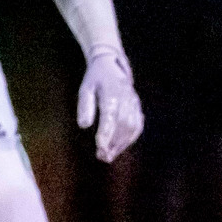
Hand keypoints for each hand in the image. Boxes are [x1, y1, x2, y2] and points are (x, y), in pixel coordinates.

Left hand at [78, 48, 142, 162]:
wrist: (112, 64)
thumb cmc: (95, 78)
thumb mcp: (85, 88)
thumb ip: (85, 106)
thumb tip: (84, 126)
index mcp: (112, 93)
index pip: (110, 117)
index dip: (106, 133)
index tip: (100, 147)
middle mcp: (126, 99)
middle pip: (123, 125)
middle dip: (114, 143)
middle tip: (102, 157)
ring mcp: (134, 103)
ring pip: (132, 128)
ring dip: (121, 144)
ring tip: (108, 155)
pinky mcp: (137, 107)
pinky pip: (137, 126)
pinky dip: (129, 139)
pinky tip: (119, 147)